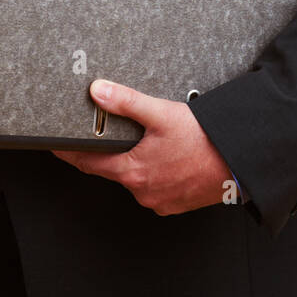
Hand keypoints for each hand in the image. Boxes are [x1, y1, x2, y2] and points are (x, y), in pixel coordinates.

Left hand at [52, 80, 236, 215]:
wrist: (239, 161)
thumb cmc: (205, 141)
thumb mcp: (160, 114)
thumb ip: (125, 101)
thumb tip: (97, 92)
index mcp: (134, 171)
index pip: (88, 163)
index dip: (70, 153)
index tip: (56, 147)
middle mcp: (143, 191)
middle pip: (113, 169)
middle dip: (111, 153)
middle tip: (117, 135)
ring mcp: (160, 200)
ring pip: (136, 178)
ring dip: (137, 162)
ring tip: (154, 143)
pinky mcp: (175, 204)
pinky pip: (155, 187)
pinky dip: (156, 173)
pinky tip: (168, 158)